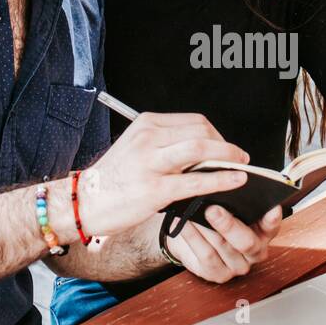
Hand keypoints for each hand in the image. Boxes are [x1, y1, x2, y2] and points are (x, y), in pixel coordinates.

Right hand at [77, 112, 249, 237]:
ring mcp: (151, 163)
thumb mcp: (136, 149)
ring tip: (242, 164)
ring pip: (201, 149)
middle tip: (238, 157)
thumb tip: (202, 153)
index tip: (225, 147)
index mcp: (146, 125)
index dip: (216, 133)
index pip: (194, 121)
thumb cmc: (112, 179)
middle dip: (225, 144)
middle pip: (202, 131)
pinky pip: (197, 180)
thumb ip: (165, 145)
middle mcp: (149, 138)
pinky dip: (222, 179)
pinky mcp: (155, 188)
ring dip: (228, 155)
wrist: (83, 203)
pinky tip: (236, 180)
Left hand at [165, 205, 282, 283]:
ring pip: (222, 247)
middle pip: (246, 242)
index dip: (272, 218)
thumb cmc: (216, 216)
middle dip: (228, 225)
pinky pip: (206, 255)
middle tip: (212, 210)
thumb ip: (235, 195)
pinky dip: (192, 237)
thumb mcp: (230, 205)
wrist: (194, 238)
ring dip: (205, 228)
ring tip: (192, 212)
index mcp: (264, 231)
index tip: (270, 208)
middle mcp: (255, 250)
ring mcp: (238, 265)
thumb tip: (233, 173)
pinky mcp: (219, 274)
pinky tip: (182, 224)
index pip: (272, 224)